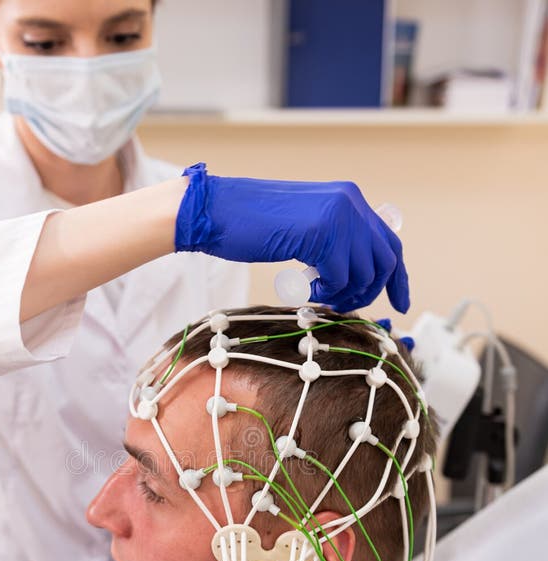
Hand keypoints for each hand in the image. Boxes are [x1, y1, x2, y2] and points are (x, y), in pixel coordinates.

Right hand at [175, 162, 409, 313]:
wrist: (218, 211)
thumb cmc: (252, 224)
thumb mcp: (306, 228)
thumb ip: (335, 240)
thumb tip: (360, 273)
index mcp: (349, 198)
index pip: (390, 242)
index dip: (398, 277)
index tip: (400, 304)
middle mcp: (351, 202)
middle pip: (386, 261)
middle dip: (371, 292)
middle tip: (343, 304)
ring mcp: (339, 216)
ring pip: (365, 274)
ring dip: (344, 294)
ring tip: (319, 293)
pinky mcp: (322, 233)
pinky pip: (341, 277)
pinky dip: (326, 290)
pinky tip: (307, 286)